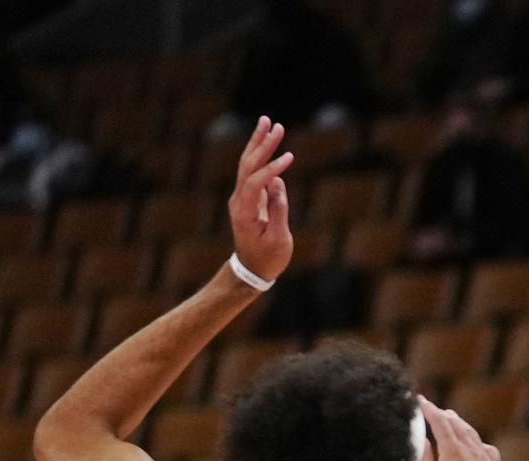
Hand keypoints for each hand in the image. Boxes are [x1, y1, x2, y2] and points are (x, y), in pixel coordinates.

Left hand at [227, 117, 295, 284]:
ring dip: (258, 142)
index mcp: (244, 211)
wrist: (251, 270)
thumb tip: (278, 183)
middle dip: (262, 144)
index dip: (272, 168)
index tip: (290, 158)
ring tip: (267, 122)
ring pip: (247, 163)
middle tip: (275, 125)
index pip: (256, 181)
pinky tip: (267, 141)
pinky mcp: (248, 196)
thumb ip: (278, 210)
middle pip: (248, 165)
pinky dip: (260, 154)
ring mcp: (241, 197)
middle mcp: (238, 199)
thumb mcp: (278, 240)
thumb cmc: (267, 258)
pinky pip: (252, 170)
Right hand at [418, 400, 512, 460]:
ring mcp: (485, 454)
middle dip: (442, 414)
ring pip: (470, 431)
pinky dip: (472, 438)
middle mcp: (471, 447)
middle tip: (433, 410)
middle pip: (455, 422)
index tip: (420, 401)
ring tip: (450, 419)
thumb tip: (423, 440)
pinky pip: (482, 444)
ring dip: (458, 423)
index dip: (428, 408)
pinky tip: (471, 442)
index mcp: (452, 449)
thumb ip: (424, 458)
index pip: (439, 420)